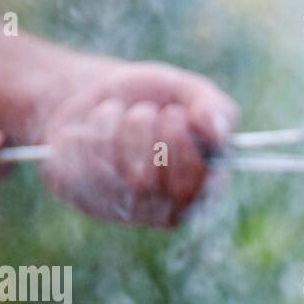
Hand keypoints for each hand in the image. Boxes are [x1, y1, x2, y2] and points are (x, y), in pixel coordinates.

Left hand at [39, 61, 238, 226]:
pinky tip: (92, 129)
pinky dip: (90, 132)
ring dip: (119, 127)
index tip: (175, 113)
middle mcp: (166, 212)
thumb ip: (213, 108)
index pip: (196, 187)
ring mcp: (124, 212)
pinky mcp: (84, 198)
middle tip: (144, 111)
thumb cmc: (152, 99)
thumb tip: (219, 133)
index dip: (182, 146)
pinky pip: (86, 166)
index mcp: (202, 192)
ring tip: (119, 115)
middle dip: (145, 131)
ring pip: (120, 174)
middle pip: (150, 181)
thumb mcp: (187, 91)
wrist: (96, 96)